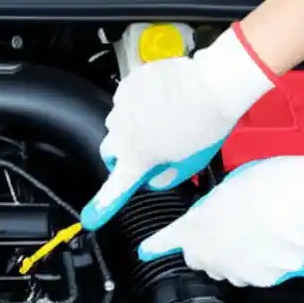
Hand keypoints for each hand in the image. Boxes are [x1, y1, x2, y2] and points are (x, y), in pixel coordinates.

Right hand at [79, 24, 276, 230]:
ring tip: (160, 121)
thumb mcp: (189, 165)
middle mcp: (122, 133)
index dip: (101, 206)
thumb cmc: (206, 124)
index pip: (113, 190)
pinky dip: (138, 104)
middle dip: (122, 154)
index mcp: (137, 159)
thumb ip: (163, 177)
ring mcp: (121, 107)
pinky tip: (161, 102)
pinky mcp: (127, 86)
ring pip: (117, 124)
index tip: (90, 218)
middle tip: (146, 151)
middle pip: (110, 151)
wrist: (213, 84)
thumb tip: (151, 177)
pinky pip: (125, 101)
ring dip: (131, 127)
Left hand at [137, 152, 303, 286]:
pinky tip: (278, 241)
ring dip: (239, 256)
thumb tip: (218, 209)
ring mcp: (236, 271)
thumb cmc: (271, 184)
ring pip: (231, 269)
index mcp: (194, 227)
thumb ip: (214, 205)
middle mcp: (210, 255)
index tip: (148, 250)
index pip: (166, 241)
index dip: (157, 245)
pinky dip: (267, 262)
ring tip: (262, 230)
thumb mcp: (229, 186)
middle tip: (235, 226)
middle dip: (211, 247)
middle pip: (202, 258)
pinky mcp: (264, 280)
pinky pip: (261, 273)